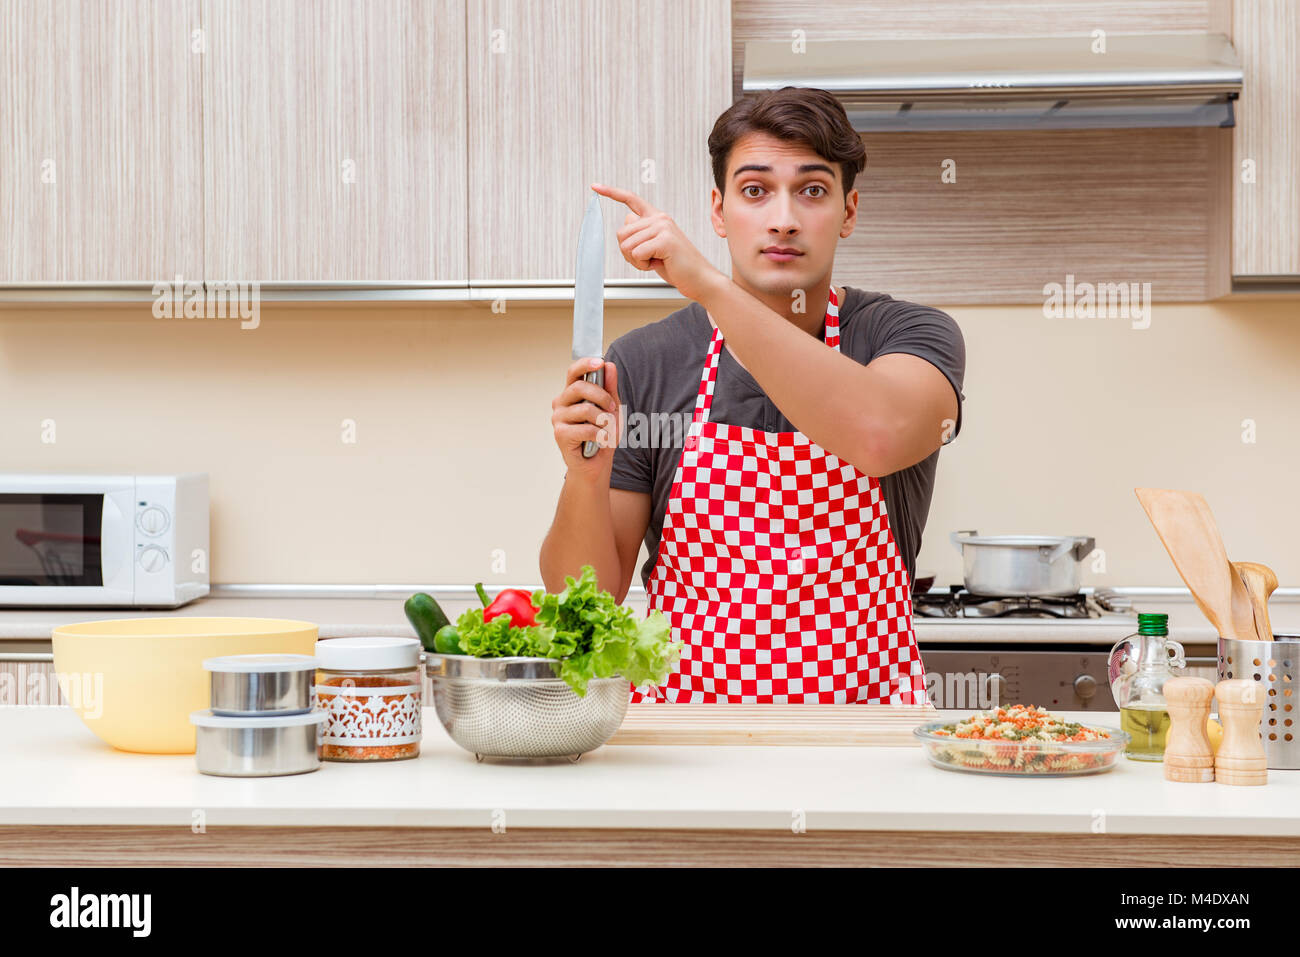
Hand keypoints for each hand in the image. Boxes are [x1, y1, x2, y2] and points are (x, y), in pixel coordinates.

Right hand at [551, 356, 620, 476]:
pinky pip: (586, 429)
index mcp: (571, 393)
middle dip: (603, 397)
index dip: (585, 364)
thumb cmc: (602, 435)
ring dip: (604, 421)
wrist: (596, 464)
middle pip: (580, 388)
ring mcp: (558, 419)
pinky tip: (601, 441)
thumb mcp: (612, 409)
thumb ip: (610, 388)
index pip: (574, 372)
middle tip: (613, 410)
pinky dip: (600, 435)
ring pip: (586, 410)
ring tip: (608, 431)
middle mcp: (561, 403)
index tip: (599, 362)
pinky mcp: (560, 434)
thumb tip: (609, 366)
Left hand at [590, 183, 725, 302]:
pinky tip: (659, 264)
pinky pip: (636, 254)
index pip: (631, 199)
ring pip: (626, 245)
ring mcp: (663, 227)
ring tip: (656, 261)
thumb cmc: (677, 266)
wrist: (699, 279)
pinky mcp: (664, 240)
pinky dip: (643, 265)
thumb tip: (628, 218)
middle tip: (649, 259)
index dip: (611, 192)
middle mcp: (660, 218)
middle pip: (621, 233)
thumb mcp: (654, 246)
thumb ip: (641, 232)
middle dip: (629, 253)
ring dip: (637, 261)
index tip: (595, 186)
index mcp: (657, 218)